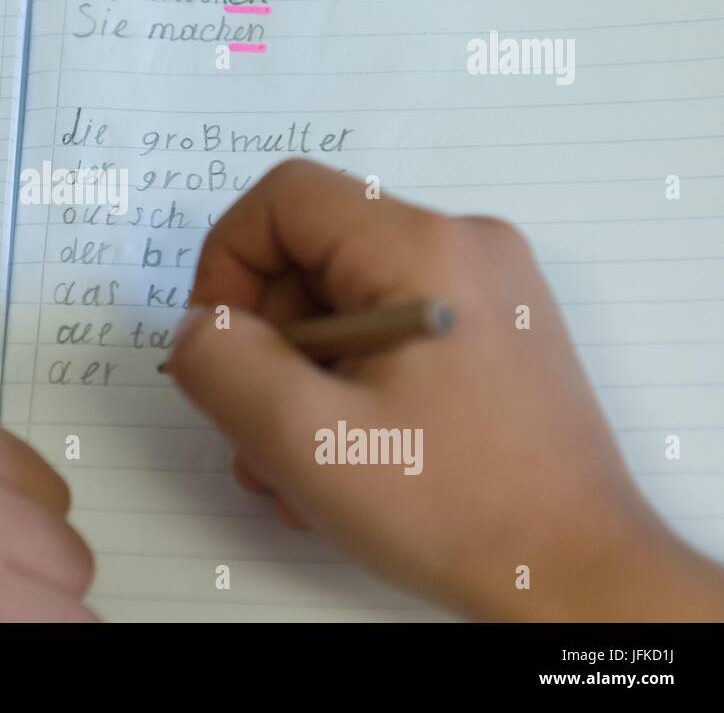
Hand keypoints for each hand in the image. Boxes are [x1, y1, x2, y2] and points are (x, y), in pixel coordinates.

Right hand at [169, 158, 723, 619]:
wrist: (578, 576)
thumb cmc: (456, 510)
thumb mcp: (306, 439)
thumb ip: (222, 364)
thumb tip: (198, 326)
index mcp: (423, 249)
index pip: (285, 198)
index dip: (228, 263)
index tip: (222, 348)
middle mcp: (463, 247)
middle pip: (312, 257)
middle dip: (268, 345)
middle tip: (263, 433)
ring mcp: (485, 291)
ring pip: (343, 303)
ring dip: (302, 380)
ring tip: (303, 465)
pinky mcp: (492, 332)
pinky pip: (386, 332)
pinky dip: (349, 386)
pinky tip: (348, 457)